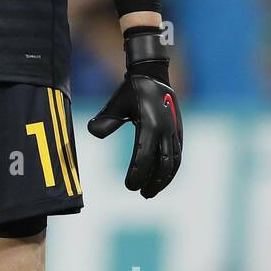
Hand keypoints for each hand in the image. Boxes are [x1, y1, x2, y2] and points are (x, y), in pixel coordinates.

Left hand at [88, 28, 182, 198]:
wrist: (153, 75)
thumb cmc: (130, 91)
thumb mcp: (116, 103)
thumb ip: (105, 120)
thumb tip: (92, 132)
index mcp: (150, 124)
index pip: (144, 156)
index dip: (137, 173)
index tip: (129, 186)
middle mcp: (166, 129)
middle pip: (164, 164)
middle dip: (154, 182)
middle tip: (142, 194)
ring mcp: (175, 131)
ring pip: (174, 162)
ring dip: (164, 180)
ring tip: (151, 192)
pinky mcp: (178, 132)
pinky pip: (177, 155)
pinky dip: (171, 170)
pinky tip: (160, 179)